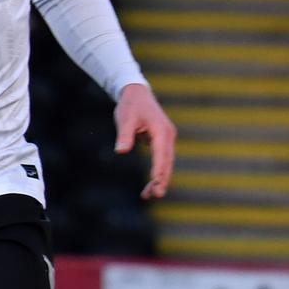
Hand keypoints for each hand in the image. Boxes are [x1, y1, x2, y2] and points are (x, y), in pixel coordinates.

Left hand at [114, 82, 175, 199]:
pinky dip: (158, 171)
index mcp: (161, 131)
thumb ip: (124, 135)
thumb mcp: (125, 119)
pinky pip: (162, 160)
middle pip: (167, 162)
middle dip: (161, 179)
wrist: (137, 93)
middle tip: (155, 195)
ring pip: (166, 163)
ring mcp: (167, 139)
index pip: (161, 154)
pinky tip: (151, 183)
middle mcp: (168, 136)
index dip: (158, 170)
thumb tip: (120, 151)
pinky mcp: (162, 141)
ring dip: (159, 179)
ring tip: (148, 195)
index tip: (156, 183)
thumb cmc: (130, 106)